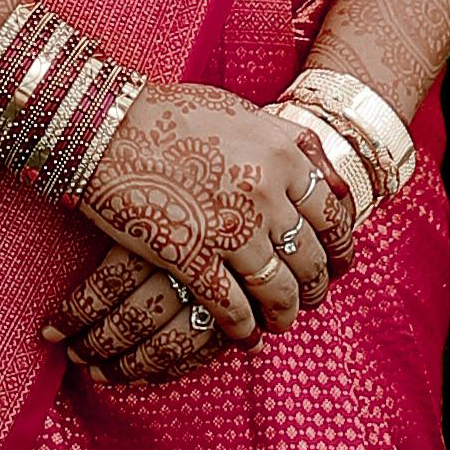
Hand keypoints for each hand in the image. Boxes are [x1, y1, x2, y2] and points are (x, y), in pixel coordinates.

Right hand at [37, 79, 366, 380]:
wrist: (109, 125)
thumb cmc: (173, 114)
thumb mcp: (245, 113)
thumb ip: (291, 142)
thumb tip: (331, 179)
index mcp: (282, 154)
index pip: (331, 215)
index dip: (340, 248)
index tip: (338, 265)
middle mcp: (266, 193)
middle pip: (309, 257)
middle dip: (316, 286)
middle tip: (313, 299)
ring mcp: (230, 227)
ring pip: (277, 288)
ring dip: (284, 313)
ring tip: (280, 322)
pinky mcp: (192, 255)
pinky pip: (230, 306)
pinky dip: (241, 327)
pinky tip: (244, 336)